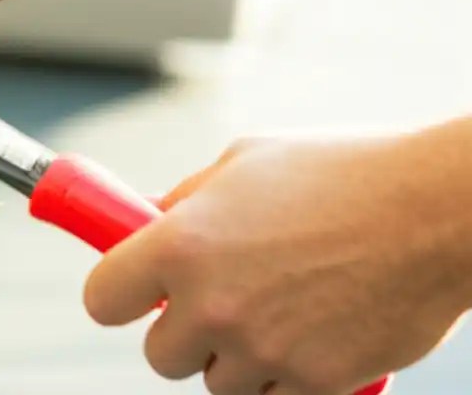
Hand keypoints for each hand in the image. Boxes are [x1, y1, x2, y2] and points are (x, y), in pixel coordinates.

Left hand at [83, 129, 471, 393]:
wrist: (436, 211)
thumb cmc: (340, 174)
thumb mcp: (244, 165)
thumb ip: (185, 203)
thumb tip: (141, 222)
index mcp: (180, 244)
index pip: (102, 299)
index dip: (119, 296)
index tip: (136, 293)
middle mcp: (212, 304)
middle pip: (160, 355)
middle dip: (185, 332)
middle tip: (220, 301)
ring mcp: (264, 350)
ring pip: (218, 383)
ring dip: (238, 357)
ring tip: (280, 308)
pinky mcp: (314, 382)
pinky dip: (288, 378)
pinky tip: (313, 331)